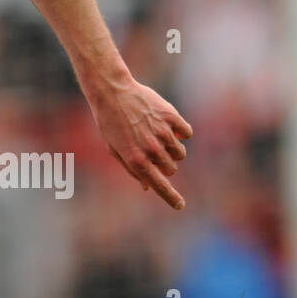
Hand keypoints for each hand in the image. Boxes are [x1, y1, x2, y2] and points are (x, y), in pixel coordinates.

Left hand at [89, 77, 192, 209]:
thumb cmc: (109, 122)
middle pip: (172, 169)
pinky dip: (180, 131)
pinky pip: (186, 133)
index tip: (180, 205)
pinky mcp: (171, 117)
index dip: (171, 198)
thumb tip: (147, 187)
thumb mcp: (115, 149)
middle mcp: (151, 149)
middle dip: (165, 165)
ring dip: (172, 149)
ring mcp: (163, 133)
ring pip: (180, 153)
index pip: (160, 185)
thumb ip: (132, 169)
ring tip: (156, 135)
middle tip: (152, 151)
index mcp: (136, 160)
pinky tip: (168, 125)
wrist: (111, 92)